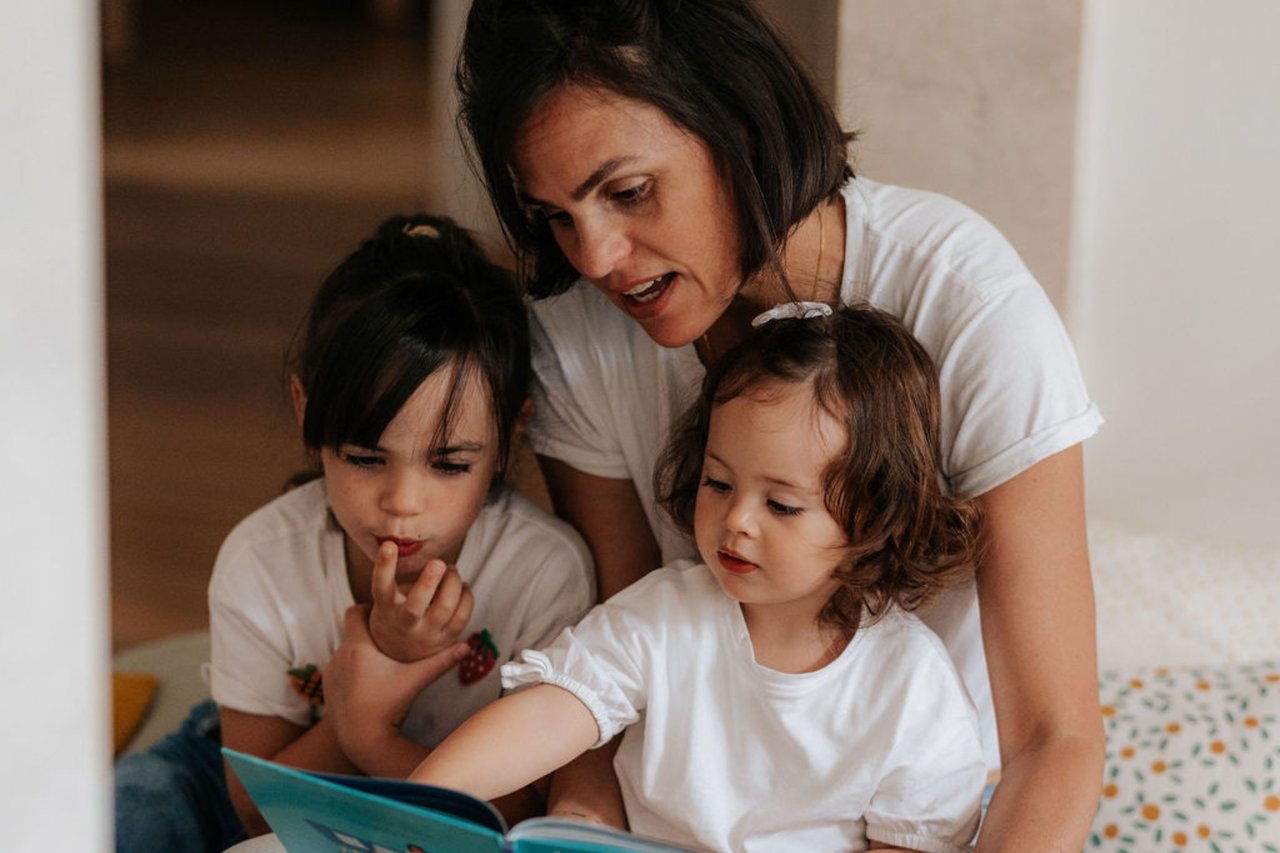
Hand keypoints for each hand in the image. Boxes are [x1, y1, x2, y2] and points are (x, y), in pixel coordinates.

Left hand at [326, 604, 467, 772]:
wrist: (363, 740)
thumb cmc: (388, 707)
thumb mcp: (416, 680)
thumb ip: (441, 661)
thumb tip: (466, 646)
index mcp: (358, 647)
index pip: (354, 611)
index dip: (367, 608)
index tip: (382, 613)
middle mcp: (339, 656)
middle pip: (352, 632)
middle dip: (369, 633)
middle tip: (389, 636)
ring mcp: (331, 673)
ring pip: (345, 652)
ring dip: (360, 653)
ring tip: (380, 662)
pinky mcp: (327, 688)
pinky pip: (339, 669)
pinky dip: (352, 670)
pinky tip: (368, 682)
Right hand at [367, 541, 474, 661]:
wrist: (397, 654)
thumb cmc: (395, 613)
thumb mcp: (389, 598)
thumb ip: (406, 581)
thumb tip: (434, 565)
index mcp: (386, 608)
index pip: (381, 586)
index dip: (384, 566)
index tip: (390, 545)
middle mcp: (404, 624)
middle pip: (415, 605)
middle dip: (428, 582)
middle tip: (438, 563)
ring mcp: (425, 635)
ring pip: (445, 608)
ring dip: (453, 584)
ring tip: (452, 570)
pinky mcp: (444, 641)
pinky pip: (462, 618)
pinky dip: (467, 598)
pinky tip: (463, 587)